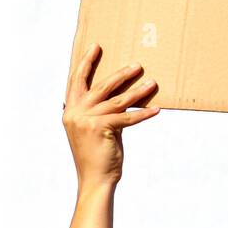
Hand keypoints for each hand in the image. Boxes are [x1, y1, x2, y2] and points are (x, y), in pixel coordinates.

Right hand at [63, 43, 159, 191]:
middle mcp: (75, 113)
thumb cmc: (96, 156)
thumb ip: (99, 112)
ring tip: (153, 82)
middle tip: (137, 65)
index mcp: (70, 111)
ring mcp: (86, 120)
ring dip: (138, 91)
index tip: (96, 47)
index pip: (77, 81)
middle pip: (101, 86)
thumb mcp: (92, 129)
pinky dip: (144, 113)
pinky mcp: (101, 128)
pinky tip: (157, 109)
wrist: (95, 180)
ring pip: (118, 100)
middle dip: (121, 74)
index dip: (86, 63)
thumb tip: (118, 98)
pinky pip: (127, 117)